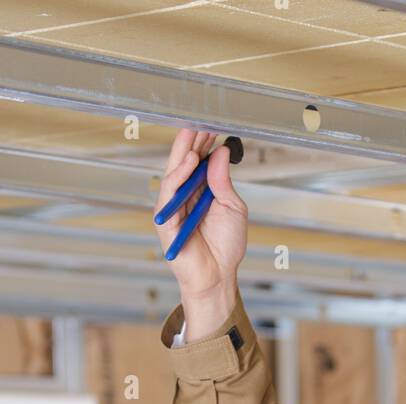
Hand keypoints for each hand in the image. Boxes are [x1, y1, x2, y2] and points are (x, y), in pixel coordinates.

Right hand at [154, 127, 247, 304]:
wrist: (218, 276)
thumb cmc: (225, 246)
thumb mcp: (233, 208)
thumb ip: (224, 182)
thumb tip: (220, 153)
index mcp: (200, 190)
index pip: (199, 160)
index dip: (205, 141)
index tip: (213, 122)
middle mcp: (184, 195)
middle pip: (185, 161)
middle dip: (192, 140)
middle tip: (201, 118)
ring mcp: (173, 206)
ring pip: (175, 172)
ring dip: (184, 152)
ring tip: (195, 133)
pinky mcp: (166, 220)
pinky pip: (170, 193)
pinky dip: (178, 176)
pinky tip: (190, 162)